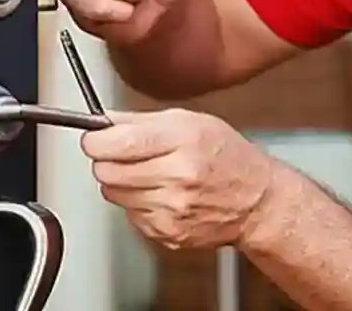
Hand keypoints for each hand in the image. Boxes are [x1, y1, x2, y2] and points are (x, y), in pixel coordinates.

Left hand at [82, 109, 277, 249]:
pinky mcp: (166, 232)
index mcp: (183, 141)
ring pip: (114, 194)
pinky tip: (162, 195)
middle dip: (108, 161)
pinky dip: (138, 204)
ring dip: (123, 183)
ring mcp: (172, 209)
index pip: (118, 143)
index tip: (95, 138)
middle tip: (124, 156)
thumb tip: (103, 120)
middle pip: (107, 172)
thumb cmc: (227, 156)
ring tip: (151, 175)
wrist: (256, 201)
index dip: (96, 140)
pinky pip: (130, 215)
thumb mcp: (191, 121)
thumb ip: (142, 120)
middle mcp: (178, 176)